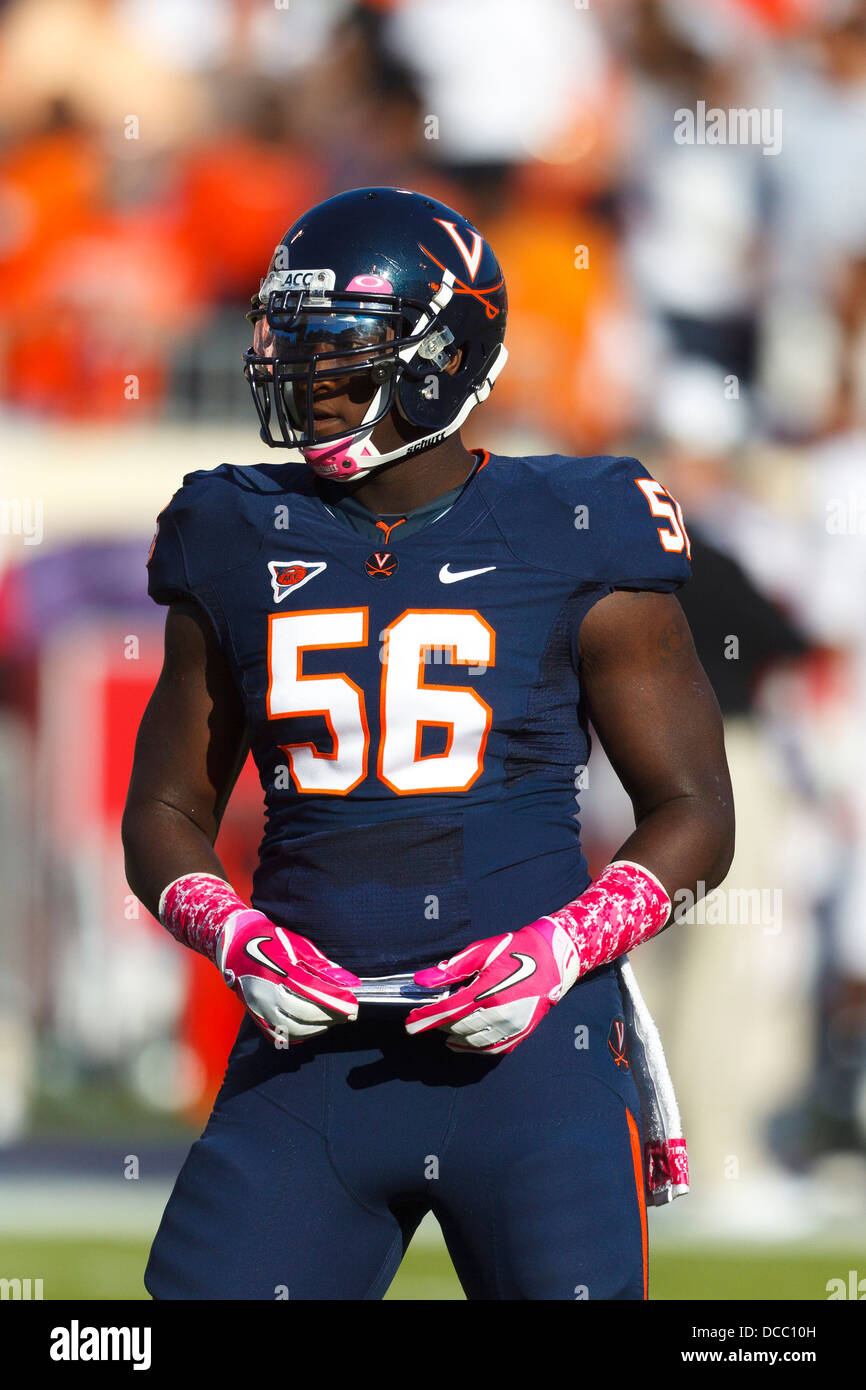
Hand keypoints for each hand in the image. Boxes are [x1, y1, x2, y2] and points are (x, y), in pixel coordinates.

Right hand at [216, 909, 360, 1045]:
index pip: (313, 991)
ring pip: (294, 1027)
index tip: (354, 1006)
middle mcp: (265, 992)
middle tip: (349, 1014)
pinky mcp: (255, 1017)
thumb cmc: (271, 941)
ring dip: (318, 1027)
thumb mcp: (299, 945)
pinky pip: (281, 1034)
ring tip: (334, 1019)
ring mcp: (258, 1007)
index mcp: (277, 970)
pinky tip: (315, 1026)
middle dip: (331, 1015)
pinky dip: (301, 1034)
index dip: (336, 1001)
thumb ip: (323, 966)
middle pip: (305, 1012)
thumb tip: (349, 983)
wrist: (235, 946)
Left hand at [404, 919, 578, 1054]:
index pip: (447, 1012)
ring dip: (453, 1035)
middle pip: (458, 1027)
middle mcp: (500, 1014)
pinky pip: (491, 1048)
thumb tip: (423, 980)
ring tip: (443, 1027)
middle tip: (427, 1017)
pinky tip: (461, 1041)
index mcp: (488, 992)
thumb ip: (452, 969)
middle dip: (438, 1024)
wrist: (554, 958)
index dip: (425, 1019)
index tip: (409, 1024)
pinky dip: (472, 1047)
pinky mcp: (521, 1033)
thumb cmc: (516, 950)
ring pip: (472, 1041)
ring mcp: (512, 1026)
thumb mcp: (481, 952)